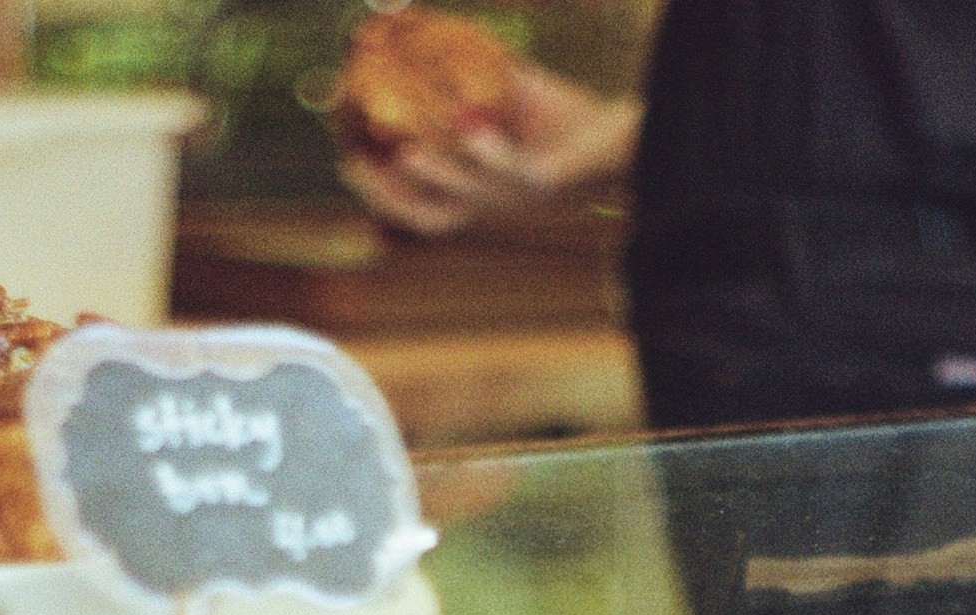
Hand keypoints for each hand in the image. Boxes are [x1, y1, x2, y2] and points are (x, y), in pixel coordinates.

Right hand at [341, 62, 639, 235]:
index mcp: (481, 197)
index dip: (379, 190)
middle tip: (358, 165)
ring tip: (409, 154)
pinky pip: (514, 177)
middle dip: (389, 199)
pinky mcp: (550, 188)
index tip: (347, 159)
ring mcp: (522, 204)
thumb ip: (475, 80)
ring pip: (468, 204)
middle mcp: (496, 210)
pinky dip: (491, 157)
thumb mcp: (514, 101)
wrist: (629, 139)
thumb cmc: (570, 123)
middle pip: (428, 220)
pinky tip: (474, 131)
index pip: (416, 206)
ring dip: (438, 180)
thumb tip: (433, 33)